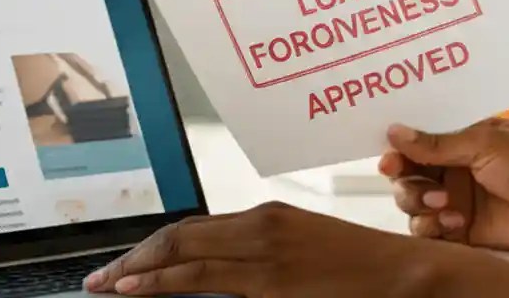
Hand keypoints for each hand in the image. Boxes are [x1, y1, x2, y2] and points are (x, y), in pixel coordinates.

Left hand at [82, 201, 508, 296]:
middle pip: (180, 238)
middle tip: (98, 278)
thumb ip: (261, 263)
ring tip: (108, 286)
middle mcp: (262, 228)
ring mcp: (267, 254)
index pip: (194, 230)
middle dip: (133, 258)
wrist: (410, 276)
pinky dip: (165, 284)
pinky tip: (141, 290)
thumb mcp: (306, 255)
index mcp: (270, 218)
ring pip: (184, 256)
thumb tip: (222, 277)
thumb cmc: (365, 271)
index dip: (153, 246)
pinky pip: (206, 282)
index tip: (125, 263)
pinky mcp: (274, 282)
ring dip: (138, 272)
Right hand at [379, 118, 508, 254]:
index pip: (420, 138)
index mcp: (464, 138)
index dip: (399, 144)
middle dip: (404, 175)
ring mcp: (456, 199)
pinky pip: (426, 229)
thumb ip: (438, 143)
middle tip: (405, 176)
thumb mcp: (487, 144)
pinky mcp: (460, 230)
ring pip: (412, 200)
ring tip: (445, 202)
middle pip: (408, 171)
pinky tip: (454, 222)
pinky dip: (432, 226)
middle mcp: (456, 167)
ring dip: (419, 201)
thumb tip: (395, 131)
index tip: (388, 154)